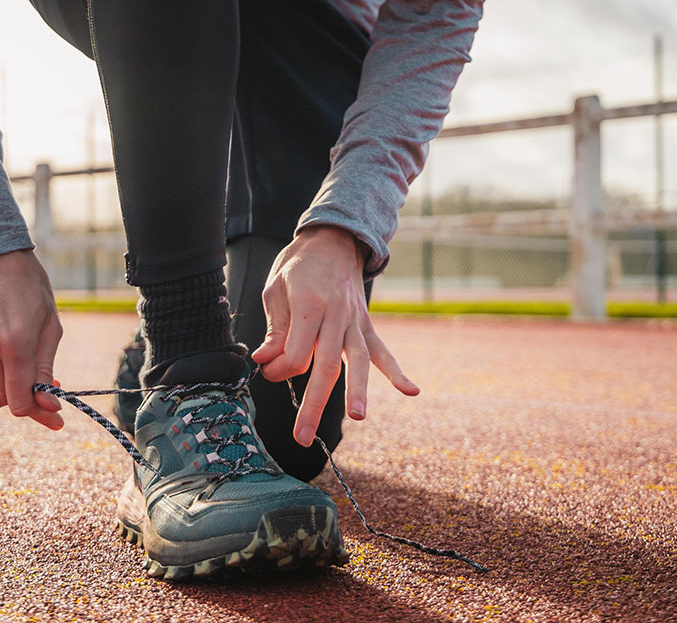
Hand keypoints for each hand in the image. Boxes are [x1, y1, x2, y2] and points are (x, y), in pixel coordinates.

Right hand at [0, 249, 64, 429]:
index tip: (56, 416)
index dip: (39, 413)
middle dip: (27, 400)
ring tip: (27, 369)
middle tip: (46, 388)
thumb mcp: (49, 324)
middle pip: (4, 402)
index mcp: (14, 343)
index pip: (20, 401)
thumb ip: (46, 368)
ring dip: (9, 390)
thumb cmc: (28, 286)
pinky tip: (7, 358)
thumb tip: (50, 406)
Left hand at [251, 225, 418, 445]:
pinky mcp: (367, 324)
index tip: (266, 368)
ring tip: (359, 417)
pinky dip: (397, 372)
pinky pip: (383, 351)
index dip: (277, 369)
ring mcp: (355, 321)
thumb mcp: (276, 288)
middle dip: (313, 404)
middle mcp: (336, 315)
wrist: (334, 238)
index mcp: (310, 305)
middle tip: (302, 437)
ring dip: (358, 391)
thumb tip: (265, 360)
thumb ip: (276, 327)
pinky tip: (411, 391)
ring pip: (358, 362)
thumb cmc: (299, 264)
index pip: (295, 354)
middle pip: (326, 367)